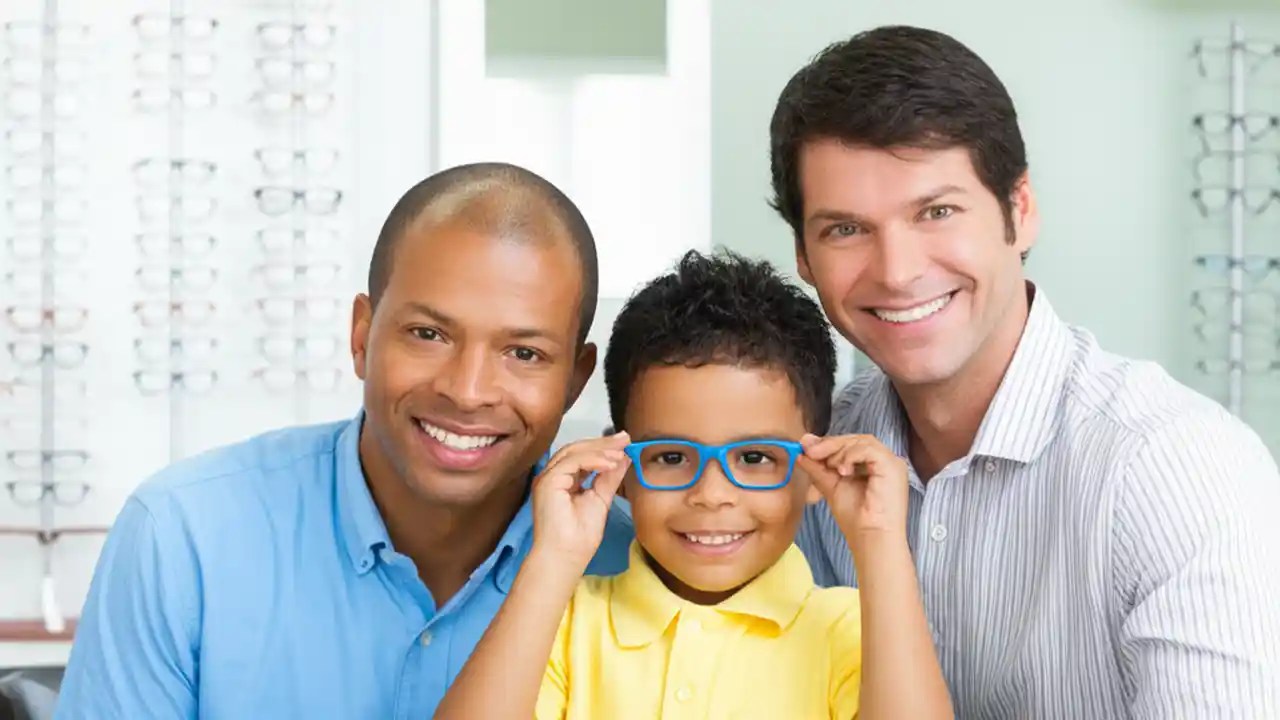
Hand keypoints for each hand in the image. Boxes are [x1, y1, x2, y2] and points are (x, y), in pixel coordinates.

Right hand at [529, 432, 631, 569]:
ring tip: (621, 451)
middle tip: (625, 438)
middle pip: (577, 449)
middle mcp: (552, 476)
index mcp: (562, 480)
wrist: (567, 557)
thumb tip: (623, 458)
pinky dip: (593, 460)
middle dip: (602, 442)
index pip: (581, 455)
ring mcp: (547, 478)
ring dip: (600, 449)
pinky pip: (572, 462)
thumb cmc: (580, 537)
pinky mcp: (548, 482)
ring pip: (574, 452)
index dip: (602, 447)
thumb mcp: (601, 500)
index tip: (624, 443)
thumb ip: (609, 478)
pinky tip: (610, 463)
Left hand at [798, 433, 909, 545]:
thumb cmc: (856, 519)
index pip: (851, 444)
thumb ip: (818, 467)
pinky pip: (868, 449)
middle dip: (830, 444)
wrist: (870, 538)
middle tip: (810, 451)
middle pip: (856, 439)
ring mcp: (892, 463)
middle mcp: (885, 462)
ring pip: (862, 441)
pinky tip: (842, 471)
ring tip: (830, 467)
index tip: (807, 447)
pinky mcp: (892, 466)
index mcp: (874, 466)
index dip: (829, 443)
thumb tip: (801, 450)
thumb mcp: (831, 486)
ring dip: (838, 450)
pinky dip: (851, 456)